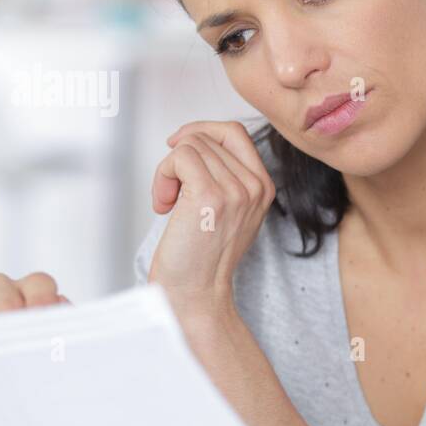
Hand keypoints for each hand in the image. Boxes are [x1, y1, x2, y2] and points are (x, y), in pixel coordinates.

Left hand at [149, 121, 275, 319]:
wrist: (195, 293)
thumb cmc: (202, 258)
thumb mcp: (230, 212)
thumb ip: (226, 177)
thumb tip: (195, 143)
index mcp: (263, 187)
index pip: (234, 132)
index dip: (201, 132)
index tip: (179, 146)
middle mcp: (254, 186)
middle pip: (207, 136)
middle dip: (179, 159)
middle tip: (172, 191)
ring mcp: (236, 190)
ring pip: (191, 145)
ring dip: (168, 171)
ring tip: (169, 201)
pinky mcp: (210, 195)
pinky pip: (179, 157)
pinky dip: (162, 177)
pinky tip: (164, 204)